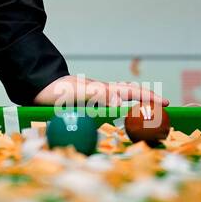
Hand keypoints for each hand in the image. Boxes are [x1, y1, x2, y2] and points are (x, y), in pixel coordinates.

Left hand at [32, 74, 168, 107]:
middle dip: (146, 99)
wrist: (34, 86)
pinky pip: (107, 105)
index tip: (165, 104)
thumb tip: (120, 103)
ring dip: (134, 102)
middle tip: (163, 107)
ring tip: (147, 110)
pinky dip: (118, 108)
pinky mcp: (83, 103)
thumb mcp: (77, 92)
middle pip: (128, 93)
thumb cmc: (55, 91)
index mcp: (101, 90)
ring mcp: (92, 97)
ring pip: (119, 98)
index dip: (148, 98)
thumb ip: (98, 95)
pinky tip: (118, 116)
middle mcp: (100, 93)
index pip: (131, 92)